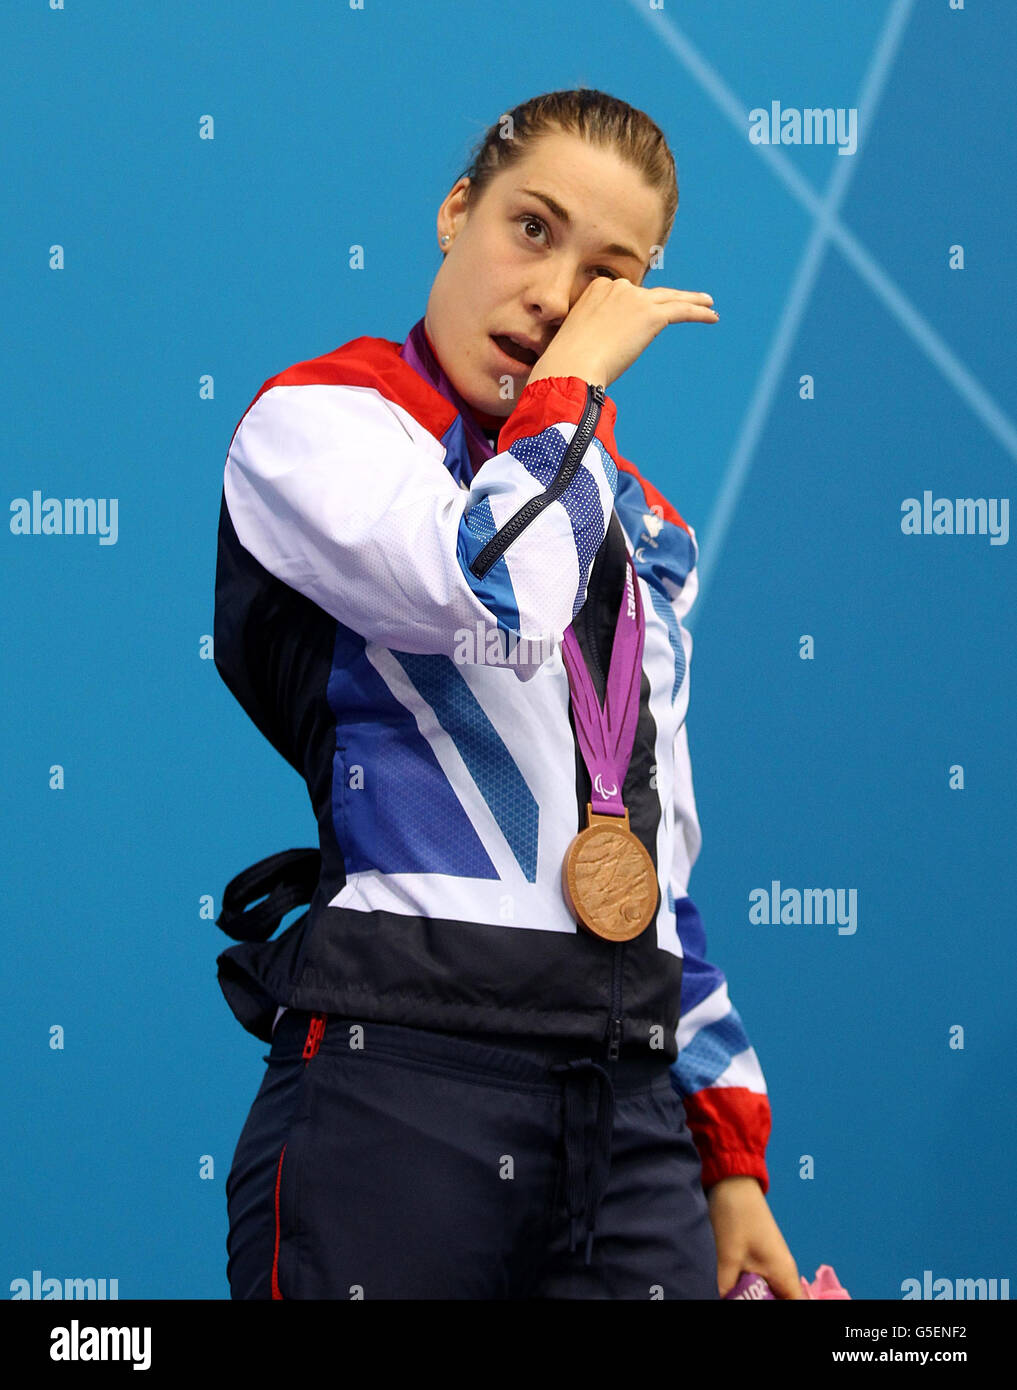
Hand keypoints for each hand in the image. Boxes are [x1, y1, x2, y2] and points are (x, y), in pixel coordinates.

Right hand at [526, 275, 718, 391]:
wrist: (571, 365)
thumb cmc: (567, 362)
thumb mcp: (576, 338)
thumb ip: (591, 335)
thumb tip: (596, 352)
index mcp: (597, 289)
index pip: (627, 295)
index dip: (640, 305)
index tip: (646, 315)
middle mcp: (617, 287)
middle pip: (651, 293)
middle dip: (670, 298)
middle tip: (687, 299)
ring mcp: (635, 299)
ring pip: (671, 298)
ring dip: (692, 300)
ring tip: (708, 304)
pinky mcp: (650, 315)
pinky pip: (681, 310)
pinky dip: (699, 312)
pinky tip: (713, 317)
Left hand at [706, 1175, 804, 1298]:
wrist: (731, 1182)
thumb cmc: (736, 1216)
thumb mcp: (728, 1258)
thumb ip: (729, 1288)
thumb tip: (723, 1301)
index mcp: (784, 1273)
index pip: (797, 1305)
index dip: (787, 1312)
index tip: (763, 1309)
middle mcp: (783, 1270)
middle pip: (780, 1300)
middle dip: (764, 1304)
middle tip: (740, 1300)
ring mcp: (771, 1262)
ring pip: (768, 1292)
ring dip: (755, 1297)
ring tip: (735, 1295)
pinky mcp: (759, 1256)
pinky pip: (759, 1282)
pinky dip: (749, 1289)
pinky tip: (733, 1289)